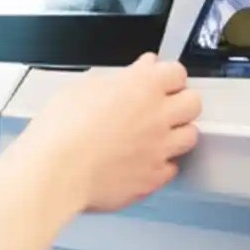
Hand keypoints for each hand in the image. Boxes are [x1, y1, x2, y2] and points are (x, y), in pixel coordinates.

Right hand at [19, 53, 201, 212]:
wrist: (56, 170)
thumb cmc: (60, 130)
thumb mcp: (80, 89)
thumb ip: (115, 80)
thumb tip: (132, 74)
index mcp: (141, 87)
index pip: (176, 72)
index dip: (165, 75)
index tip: (157, 79)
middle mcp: (158, 116)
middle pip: (193, 102)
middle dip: (180, 101)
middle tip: (161, 106)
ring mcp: (161, 148)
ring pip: (190, 135)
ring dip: (176, 132)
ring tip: (155, 135)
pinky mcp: (154, 177)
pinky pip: (171, 168)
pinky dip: (161, 163)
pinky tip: (143, 161)